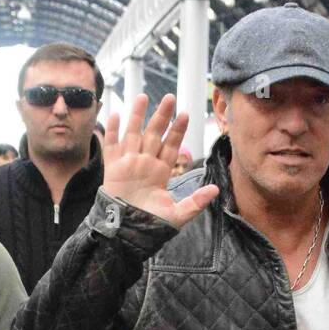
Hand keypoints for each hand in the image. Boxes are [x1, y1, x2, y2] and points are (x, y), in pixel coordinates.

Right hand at [104, 93, 218, 226]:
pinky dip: (113, 131)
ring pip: (133, 134)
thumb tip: (216, 190)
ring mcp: (128, 164)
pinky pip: (112, 146)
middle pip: (154, 134)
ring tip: (143, 96)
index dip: (177, 130)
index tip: (185, 114)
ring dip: (137, 115)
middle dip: (162, 116)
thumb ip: (196, 201)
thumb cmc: (151, 225)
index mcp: (160, 172)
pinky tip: (116, 115)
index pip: (171, 146)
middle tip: (170, 97)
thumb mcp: (178, 214)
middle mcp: (145, 164)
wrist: (127, 233)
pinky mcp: (112, 169)